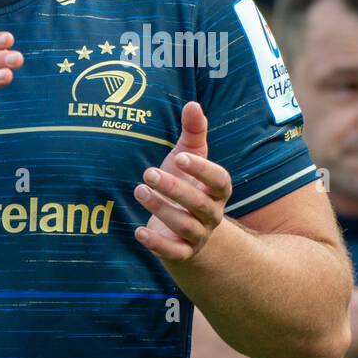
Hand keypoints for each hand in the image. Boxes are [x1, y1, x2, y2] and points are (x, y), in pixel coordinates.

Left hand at [133, 101, 232, 261]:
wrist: (182, 225)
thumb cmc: (185, 182)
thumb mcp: (189, 156)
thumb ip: (194, 131)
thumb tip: (193, 103)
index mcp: (218, 190)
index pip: (219, 181)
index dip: (202, 170)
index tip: (180, 157)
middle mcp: (212, 214)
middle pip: (198, 204)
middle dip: (173, 188)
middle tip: (148, 172)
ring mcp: (199, 235)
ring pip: (185, 226)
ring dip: (161, 210)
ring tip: (139, 191)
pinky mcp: (182, 252)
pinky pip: (174, 253)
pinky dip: (157, 244)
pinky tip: (138, 231)